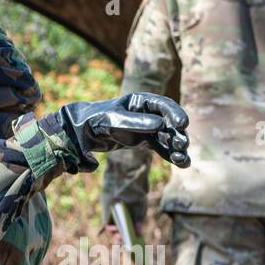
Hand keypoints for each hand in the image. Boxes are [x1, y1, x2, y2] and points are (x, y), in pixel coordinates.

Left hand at [58, 92, 189, 171]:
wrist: (81, 133)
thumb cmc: (96, 121)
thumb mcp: (114, 120)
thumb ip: (136, 122)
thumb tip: (160, 125)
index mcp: (140, 101)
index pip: (163, 106)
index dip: (174, 114)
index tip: (182, 124)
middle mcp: (147, 113)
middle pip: (168, 123)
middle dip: (176, 134)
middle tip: (182, 145)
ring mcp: (146, 127)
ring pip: (166, 137)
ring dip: (175, 148)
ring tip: (183, 159)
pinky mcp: (143, 141)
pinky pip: (159, 147)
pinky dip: (169, 155)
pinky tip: (181, 163)